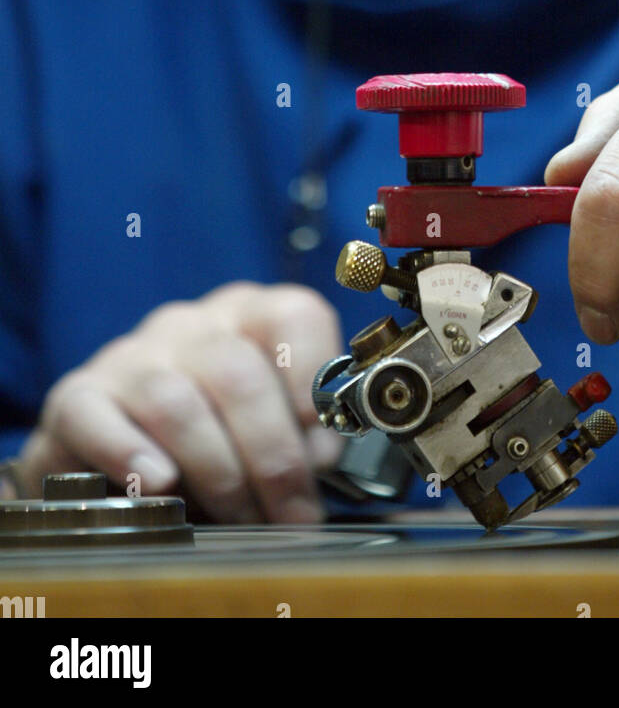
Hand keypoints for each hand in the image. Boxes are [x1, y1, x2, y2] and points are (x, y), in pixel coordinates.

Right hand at [17, 281, 343, 520]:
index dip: (314, 377)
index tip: (325, 440)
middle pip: (237, 374)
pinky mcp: (78, 397)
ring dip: (217, 472)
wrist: (118, 458)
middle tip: (292, 514)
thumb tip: (320, 456)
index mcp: (249, 316)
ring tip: (240, 517)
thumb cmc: (214, 441)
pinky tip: (161, 485)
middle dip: (273, 456)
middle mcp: (191, 325)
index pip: (293, 315)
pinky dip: (130, 454)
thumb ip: (301, 434)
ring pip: (176, 403)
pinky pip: (97, 417)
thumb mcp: (270, 428)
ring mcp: (131, 356)